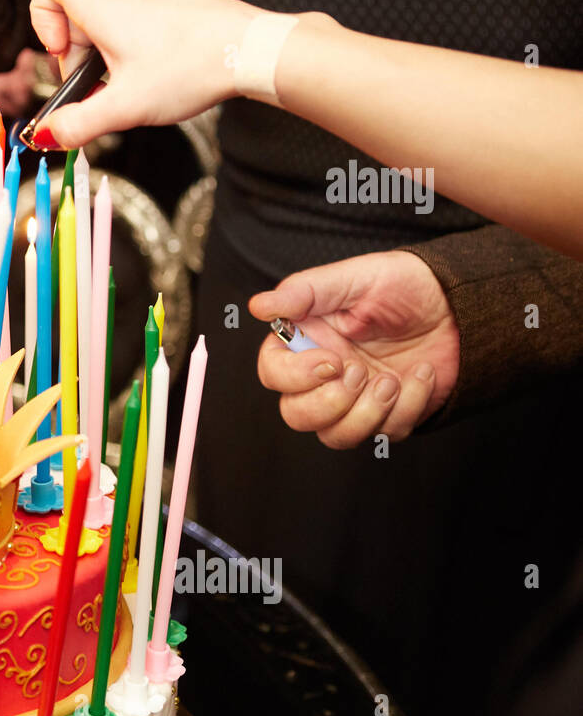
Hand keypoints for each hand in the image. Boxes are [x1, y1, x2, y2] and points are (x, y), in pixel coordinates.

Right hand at [28, 0, 261, 147]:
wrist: (251, 50)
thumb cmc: (193, 68)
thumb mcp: (125, 107)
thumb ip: (79, 124)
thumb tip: (46, 135)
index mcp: (102, 3)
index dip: (40, 16)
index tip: (60, 52)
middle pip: (74, 12)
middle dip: (76, 56)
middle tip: (99, 89)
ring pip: (102, 19)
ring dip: (102, 56)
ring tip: (127, 87)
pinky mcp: (167, 1)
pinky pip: (129, 19)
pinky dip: (126, 48)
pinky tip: (148, 75)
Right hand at [248, 251, 459, 448]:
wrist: (458, 305)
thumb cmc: (402, 285)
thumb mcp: (353, 279)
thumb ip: (302, 292)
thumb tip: (257, 306)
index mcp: (305, 343)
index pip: (273, 374)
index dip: (295, 376)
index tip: (332, 360)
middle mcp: (323, 377)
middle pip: (296, 415)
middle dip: (328, 403)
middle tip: (360, 372)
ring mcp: (355, 401)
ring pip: (334, 436)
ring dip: (365, 414)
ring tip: (392, 378)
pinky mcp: (388, 416)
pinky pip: (385, 433)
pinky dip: (407, 406)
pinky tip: (421, 373)